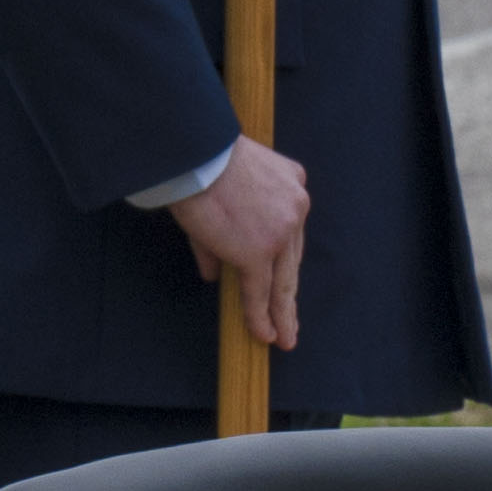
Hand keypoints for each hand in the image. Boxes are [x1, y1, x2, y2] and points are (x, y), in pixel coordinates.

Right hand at [170, 139, 311, 350]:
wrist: (195, 154)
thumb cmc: (202, 160)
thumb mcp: (224, 187)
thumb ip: (223, 233)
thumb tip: (213, 274)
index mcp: (293, 183)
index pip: (289, 229)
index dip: (283, 256)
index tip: (282, 275)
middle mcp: (296, 207)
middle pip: (292, 259)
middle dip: (289, 292)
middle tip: (291, 318)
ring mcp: (280, 232)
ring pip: (283, 280)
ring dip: (282, 313)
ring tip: (284, 336)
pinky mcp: (258, 251)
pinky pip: (260, 291)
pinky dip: (261, 316)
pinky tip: (265, 334)